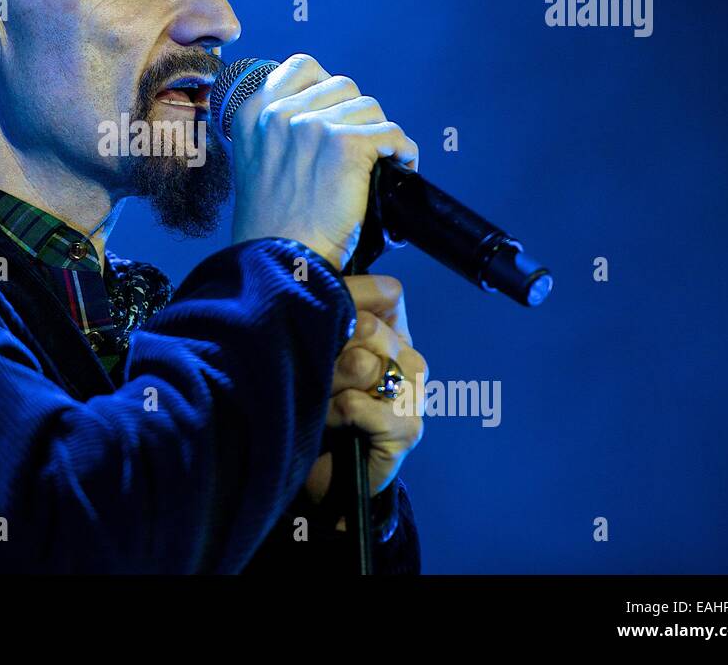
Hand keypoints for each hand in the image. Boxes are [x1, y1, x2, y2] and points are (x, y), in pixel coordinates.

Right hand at [228, 53, 418, 269]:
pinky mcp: (345, 145)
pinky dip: (403, 151)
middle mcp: (279, 113)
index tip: (336, 115)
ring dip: (379, 133)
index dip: (328, 88)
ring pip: (369, 107)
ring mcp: (311, 126)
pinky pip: (391, 133)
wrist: (279, 264)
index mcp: (253, 114)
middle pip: (341, 85)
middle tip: (361, 148)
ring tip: (380, 161)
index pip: (302, 67)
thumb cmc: (271, 229)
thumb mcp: (255, 166)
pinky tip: (399, 168)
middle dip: (356, 115)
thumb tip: (322, 116)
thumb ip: (277, 134)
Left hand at [304, 274, 426, 504]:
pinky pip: (358, 404)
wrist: (319, 469)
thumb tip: (329, 258)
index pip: (386, 292)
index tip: (323, 332)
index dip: (344, 307)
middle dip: (329, 350)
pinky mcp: (408, 428)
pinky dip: (334, 413)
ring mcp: (416, 394)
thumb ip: (331, 299)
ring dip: (327, 384)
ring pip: (362, 364)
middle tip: (315, 373)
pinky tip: (330, 424)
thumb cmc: (311, 399)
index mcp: (395, 332)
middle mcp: (411, 358)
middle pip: (367, 326)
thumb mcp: (317, 342)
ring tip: (320, 399)